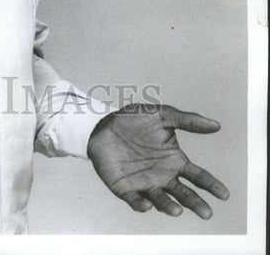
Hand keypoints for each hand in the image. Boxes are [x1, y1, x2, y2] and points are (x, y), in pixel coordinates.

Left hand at [86, 103, 228, 218]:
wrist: (103, 124)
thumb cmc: (134, 120)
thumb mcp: (161, 115)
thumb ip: (187, 120)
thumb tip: (216, 125)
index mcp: (175, 161)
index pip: (198, 176)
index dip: (211, 185)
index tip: (224, 194)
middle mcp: (163, 176)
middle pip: (184, 194)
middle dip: (195, 203)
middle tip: (207, 212)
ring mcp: (145, 184)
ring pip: (161, 200)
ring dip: (169, 206)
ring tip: (177, 210)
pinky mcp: (126, 188)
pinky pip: (135, 200)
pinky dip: (141, 204)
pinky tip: (146, 205)